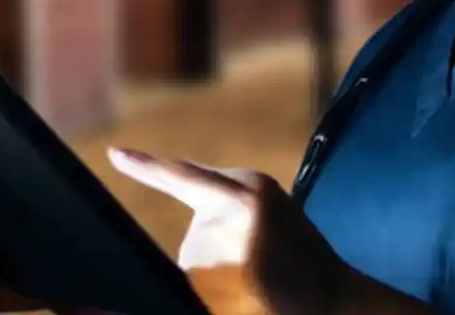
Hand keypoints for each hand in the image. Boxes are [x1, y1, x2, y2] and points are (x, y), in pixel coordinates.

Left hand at [107, 148, 350, 314]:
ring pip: (195, 268)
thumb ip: (226, 209)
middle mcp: (235, 202)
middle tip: (264, 270)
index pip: (184, 176)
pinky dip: (216, 297)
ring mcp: (230, 238)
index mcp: (248, 185)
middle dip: (217, 260)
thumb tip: (184, 236)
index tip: (115, 154)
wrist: (339, 300)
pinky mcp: (231, 271)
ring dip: (217, 281)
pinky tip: (251, 295)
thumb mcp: (270, 214)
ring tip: (263, 284)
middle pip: (195, 240)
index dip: (146, 167)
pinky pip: (197, 287)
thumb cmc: (300, 261)